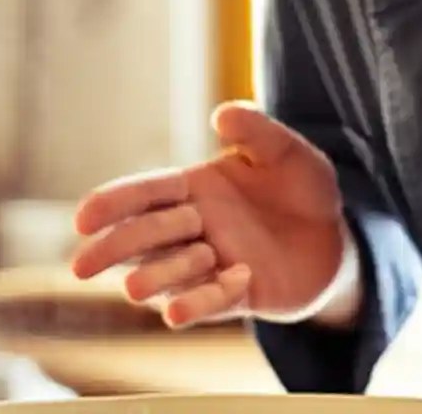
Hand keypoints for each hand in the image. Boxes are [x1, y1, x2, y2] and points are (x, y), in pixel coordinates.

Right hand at [70, 101, 347, 328]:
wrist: (339, 237)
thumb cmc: (303, 189)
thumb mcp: (287, 152)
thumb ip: (257, 131)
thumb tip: (221, 114)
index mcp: (194, 188)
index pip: (145, 192)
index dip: (113, 203)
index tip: (83, 217)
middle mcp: (195, 228)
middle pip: (143, 237)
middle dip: (113, 249)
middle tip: (82, 265)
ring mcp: (213, 264)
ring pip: (167, 275)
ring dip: (157, 276)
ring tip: (137, 288)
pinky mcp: (238, 296)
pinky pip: (210, 303)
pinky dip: (198, 303)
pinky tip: (186, 308)